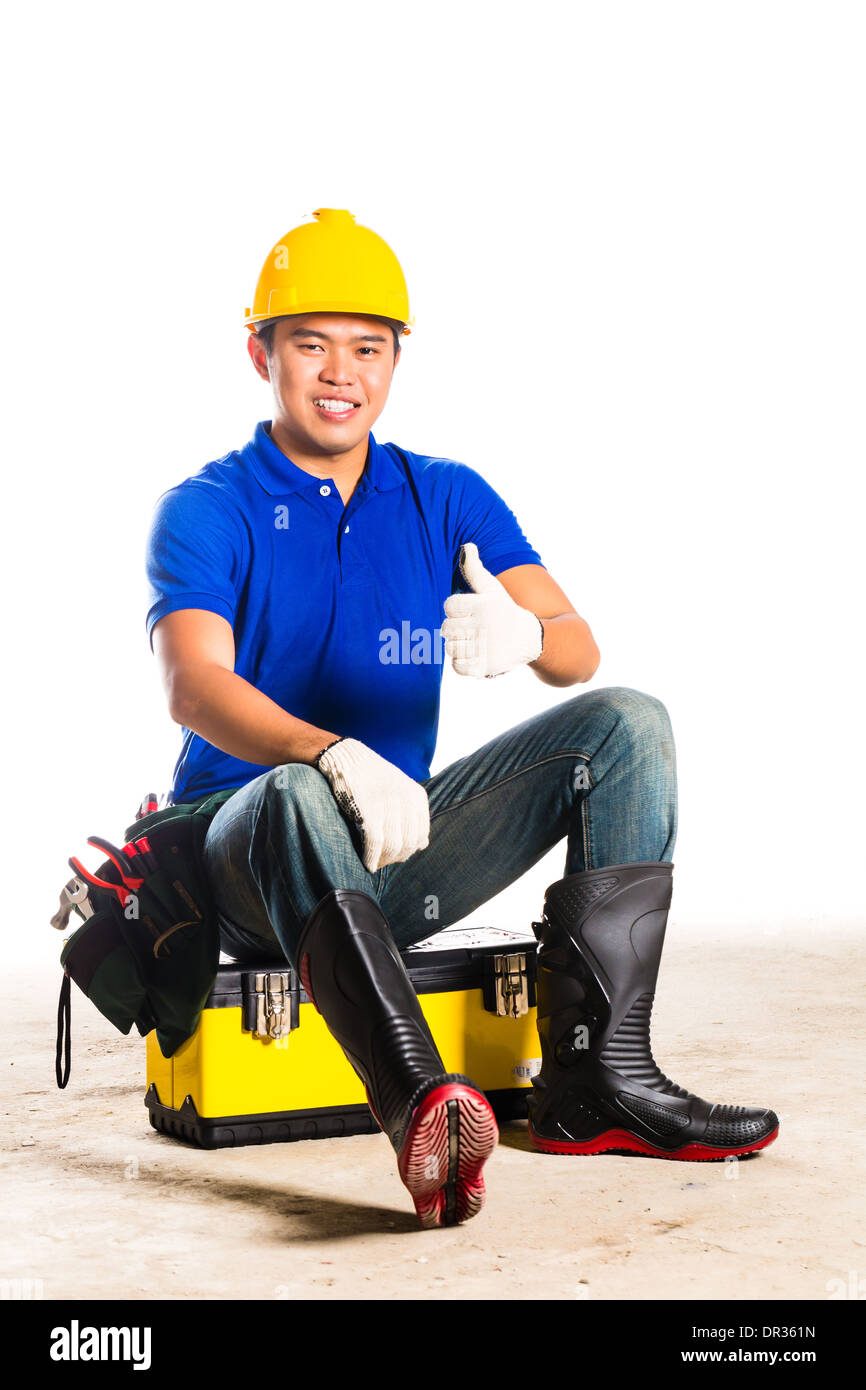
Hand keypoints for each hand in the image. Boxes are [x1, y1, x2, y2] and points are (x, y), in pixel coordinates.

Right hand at [316, 738, 429, 871]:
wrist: (347, 757)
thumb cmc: (372, 777)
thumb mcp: (400, 791)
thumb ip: (413, 815)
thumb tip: (423, 845)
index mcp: (417, 797)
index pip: (421, 837)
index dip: (407, 851)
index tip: (394, 855)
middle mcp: (407, 801)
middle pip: (408, 845)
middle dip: (395, 858)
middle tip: (382, 862)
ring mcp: (389, 806)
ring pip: (393, 847)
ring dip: (383, 861)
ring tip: (374, 863)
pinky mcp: (370, 812)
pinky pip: (375, 844)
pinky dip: (371, 858)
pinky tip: (367, 863)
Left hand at [441, 542, 543, 677]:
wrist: (529, 638)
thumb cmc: (504, 609)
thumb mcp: (491, 587)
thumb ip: (474, 569)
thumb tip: (467, 546)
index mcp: (482, 605)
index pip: (449, 606)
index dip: (455, 609)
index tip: (468, 611)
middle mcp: (483, 626)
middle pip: (446, 629)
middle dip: (456, 628)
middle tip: (471, 628)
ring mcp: (484, 648)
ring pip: (450, 648)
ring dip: (459, 645)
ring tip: (473, 641)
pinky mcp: (485, 667)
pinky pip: (458, 667)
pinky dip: (462, 663)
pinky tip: (473, 655)